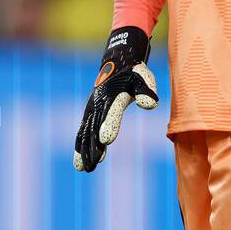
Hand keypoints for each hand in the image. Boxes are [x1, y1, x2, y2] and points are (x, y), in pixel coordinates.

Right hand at [73, 26, 157, 172]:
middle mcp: (99, 104)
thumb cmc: (135, 73)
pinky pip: (82, 131)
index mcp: (114, 96)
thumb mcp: (145, 78)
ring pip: (86, 132)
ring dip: (84, 151)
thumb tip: (150, 105)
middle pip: (95, 128)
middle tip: (93, 165)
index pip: (111, 113)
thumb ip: (147, 91)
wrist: (119, 61)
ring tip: (84, 168)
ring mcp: (92, 109)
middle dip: (93, 147)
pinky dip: (80, 146)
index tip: (106, 141)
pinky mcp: (90, 113)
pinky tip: (80, 162)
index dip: (108, 126)